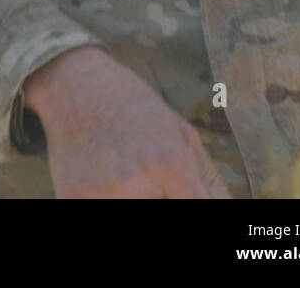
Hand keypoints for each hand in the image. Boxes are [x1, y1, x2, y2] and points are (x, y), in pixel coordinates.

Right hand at [23, 46, 230, 197]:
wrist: (72, 84)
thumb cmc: (133, 105)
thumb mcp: (182, 135)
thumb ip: (209, 184)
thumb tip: (228, 211)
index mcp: (170, 162)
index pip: (200, 210)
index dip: (199, 208)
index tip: (185, 197)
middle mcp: (136, 182)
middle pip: (166, 214)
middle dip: (163, 199)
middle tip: (155, 185)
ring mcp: (100, 194)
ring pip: (134, 212)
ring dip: (135, 199)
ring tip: (129, 182)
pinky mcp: (71, 198)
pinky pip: (98, 212)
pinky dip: (106, 199)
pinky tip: (104, 183)